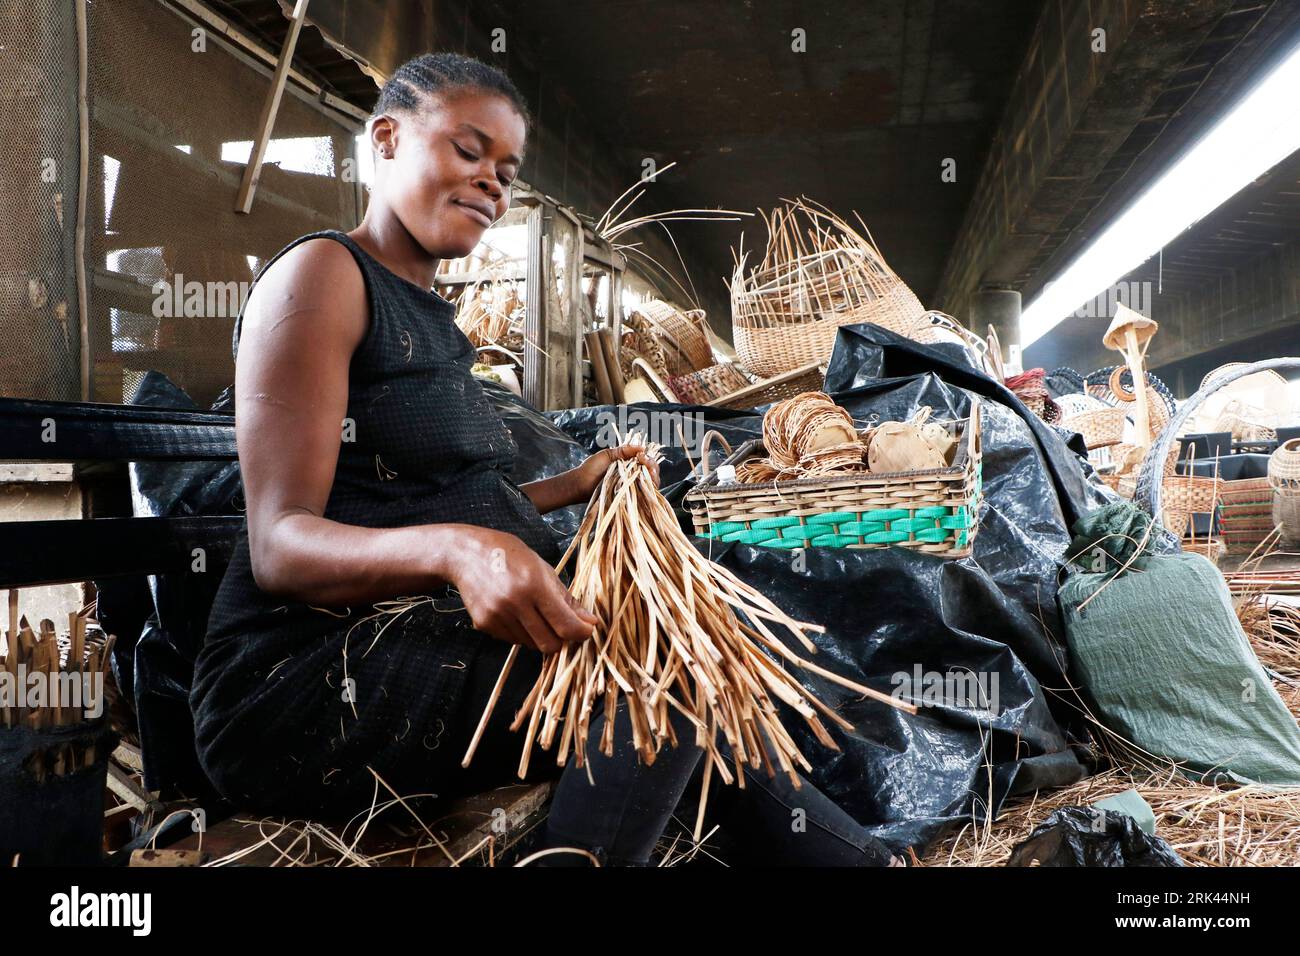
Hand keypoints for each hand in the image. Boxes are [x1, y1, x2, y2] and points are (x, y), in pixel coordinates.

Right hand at [448, 527, 597, 654]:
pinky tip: (516, 613)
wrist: (466, 554)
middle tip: (563, 626)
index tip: (586, 630)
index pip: (565, 625)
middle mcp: (514, 603)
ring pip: (531, 645)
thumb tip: (589, 622)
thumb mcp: (543, 568)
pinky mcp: (484, 625)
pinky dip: (521, 633)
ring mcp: (497, 616)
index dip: (581, 633)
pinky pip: (513, 640)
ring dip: (540, 635)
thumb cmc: (509, 555)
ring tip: (534, 612)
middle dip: (561, 640)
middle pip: (549, 644)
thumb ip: (566, 599)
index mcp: (534, 585)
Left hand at [571, 443, 659, 501]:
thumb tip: (643, 447)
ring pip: (652, 484)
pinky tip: (644, 481)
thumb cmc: (591, 469)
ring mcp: (632, 489)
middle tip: (645, 462)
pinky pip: (645, 496)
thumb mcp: (608, 455)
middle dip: (653, 466)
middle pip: (652, 473)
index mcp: (629, 466)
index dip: (649, 459)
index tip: (642, 455)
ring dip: (653, 476)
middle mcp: (633, 477)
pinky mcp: (629, 499)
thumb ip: (625, 450)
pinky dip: (648, 488)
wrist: (580, 484)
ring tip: (648, 470)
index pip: (647, 462)